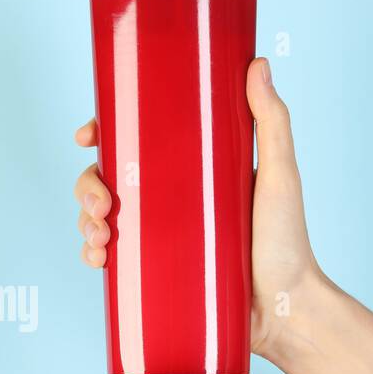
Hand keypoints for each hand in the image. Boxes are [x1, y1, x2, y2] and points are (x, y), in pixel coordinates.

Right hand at [73, 57, 322, 358]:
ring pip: (100, 217)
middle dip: (86, 185)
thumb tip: (257, 62)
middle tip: (99, 201)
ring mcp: (159, 237)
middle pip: (108, 179)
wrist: (284, 311)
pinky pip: (109, 259)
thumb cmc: (288, 242)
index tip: (87, 137)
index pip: (136, 142)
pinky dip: (92, 254)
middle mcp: (170, 200)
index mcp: (190, 170)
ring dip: (84, 220)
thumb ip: (271, 121)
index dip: (103, 134)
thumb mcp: (279, 174)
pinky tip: (97, 258)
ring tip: (99, 233)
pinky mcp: (154, 273)